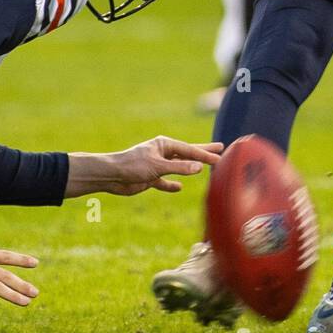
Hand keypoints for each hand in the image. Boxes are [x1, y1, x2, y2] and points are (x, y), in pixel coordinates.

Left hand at [66, 137, 222, 197]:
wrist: (111, 176)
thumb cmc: (132, 165)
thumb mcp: (158, 166)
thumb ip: (179, 168)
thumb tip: (198, 167)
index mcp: (164, 145)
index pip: (190, 150)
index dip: (205, 154)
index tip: (220, 157)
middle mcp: (162, 153)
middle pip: (187, 154)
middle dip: (202, 153)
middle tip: (220, 149)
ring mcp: (157, 166)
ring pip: (178, 167)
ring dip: (190, 168)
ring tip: (203, 166)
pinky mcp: (151, 178)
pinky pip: (165, 181)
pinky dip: (172, 184)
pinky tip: (178, 188)